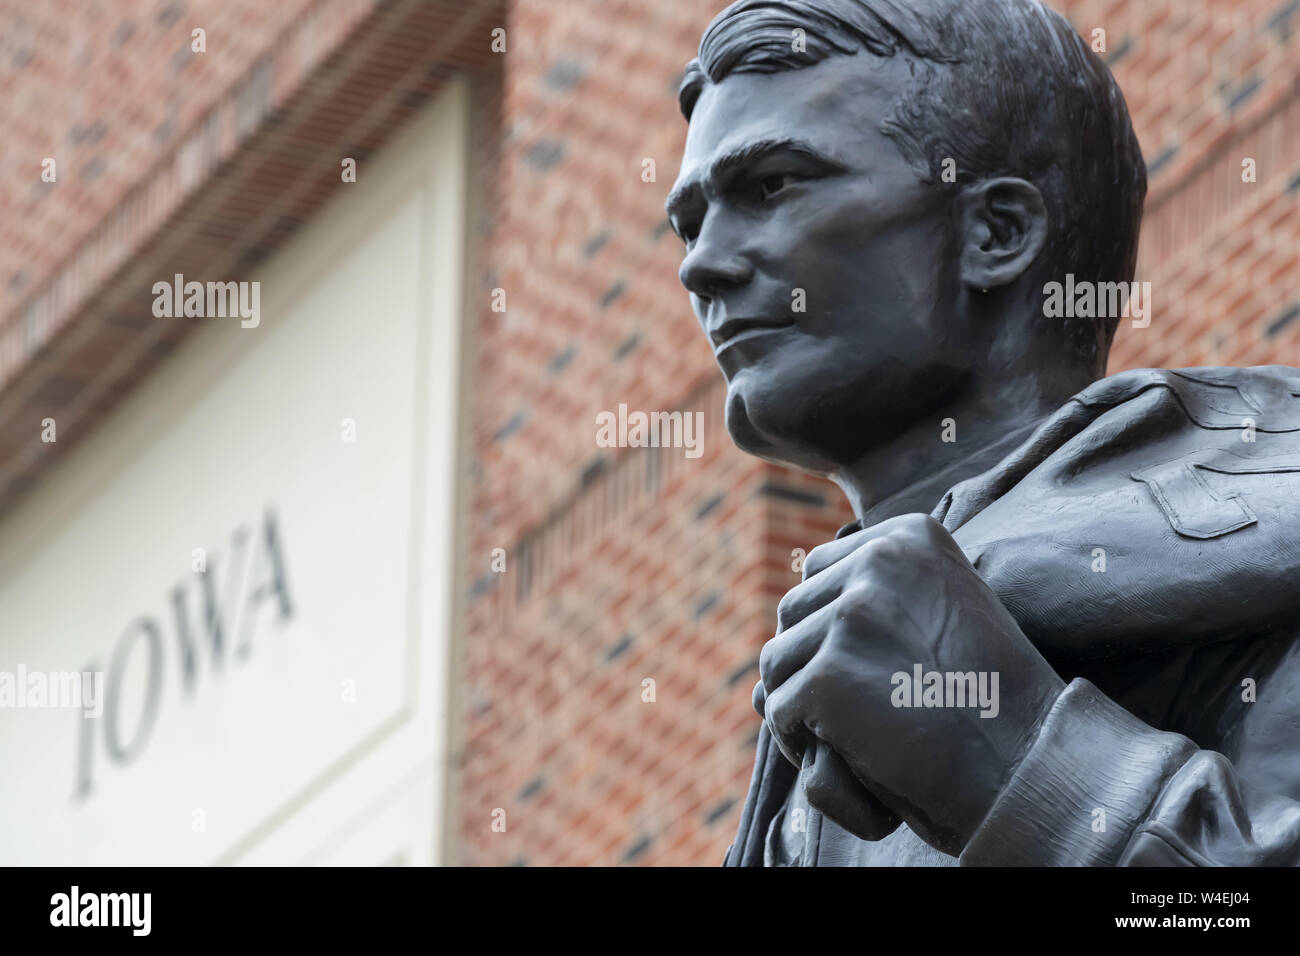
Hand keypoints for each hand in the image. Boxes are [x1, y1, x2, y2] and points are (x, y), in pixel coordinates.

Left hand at [755, 513, 1064, 854]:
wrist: (1028, 766)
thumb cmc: (990, 701)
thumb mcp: (948, 608)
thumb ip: (885, 589)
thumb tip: (792, 594)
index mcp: (910, 536)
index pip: (822, 569)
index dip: (831, 628)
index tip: (871, 668)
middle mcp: (879, 559)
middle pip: (793, 611)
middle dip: (810, 665)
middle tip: (851, 713)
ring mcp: (852, 614)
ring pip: (778, 660)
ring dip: (799, 704)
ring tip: (844, 737)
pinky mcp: (829, 672)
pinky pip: (781, 707)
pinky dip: (800, 741)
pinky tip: (844, 760)